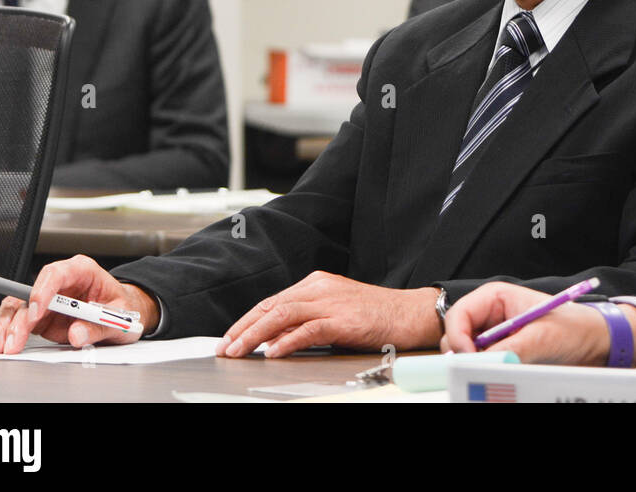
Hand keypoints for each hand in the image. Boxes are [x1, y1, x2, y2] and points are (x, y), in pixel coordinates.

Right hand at [0, 254, 158, 353]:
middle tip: (14, 339)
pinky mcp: (41, 317)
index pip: (56, 273)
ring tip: (2, 346)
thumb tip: (77, 334)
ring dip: (8, 327)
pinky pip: (19, 322)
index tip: (37, 311)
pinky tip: (1, 344)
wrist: (123, 317)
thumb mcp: (120, 317)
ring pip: (19, 307)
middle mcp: (61, 283)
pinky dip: (8, 333)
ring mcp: (48, 300)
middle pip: (31, 292)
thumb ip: (99, 326)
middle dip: (20, 317)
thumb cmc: (123, 309)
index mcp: (82, 271)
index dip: (43, 290)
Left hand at [216, 272, 440, 357]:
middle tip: (225, 348)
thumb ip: (307, 321)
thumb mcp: (335, 313)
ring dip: (255, 334)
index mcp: (316, 284)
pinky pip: (308, 329)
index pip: (272, 301)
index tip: (230, 338)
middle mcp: (320, 288)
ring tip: (239, 351)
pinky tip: (273, 352)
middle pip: (271, 305)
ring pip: (282, 315)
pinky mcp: (342, 319)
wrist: (410, 313)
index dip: (247, 320)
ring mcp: (331, 302)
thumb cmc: (376, 315)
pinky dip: (287, 341)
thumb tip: (276, 339)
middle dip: (243, 328)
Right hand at [440, 282, 615, 364]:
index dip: (457, 337)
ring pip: (465, 355)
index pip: (459, 315)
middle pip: (456, 336)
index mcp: (495, 298)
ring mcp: (494, 337)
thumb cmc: (576, 328)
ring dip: (476, 366)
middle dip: (463, 355)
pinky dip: (486, 374)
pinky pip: (482, 367)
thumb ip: (512, 349)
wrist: (597, 344)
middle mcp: (490, 316)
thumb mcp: (544, 337)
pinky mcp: (501, 355)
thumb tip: (484, 363)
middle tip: (481, 371)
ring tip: (500, 371)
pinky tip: (503, 376)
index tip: (469, 359)